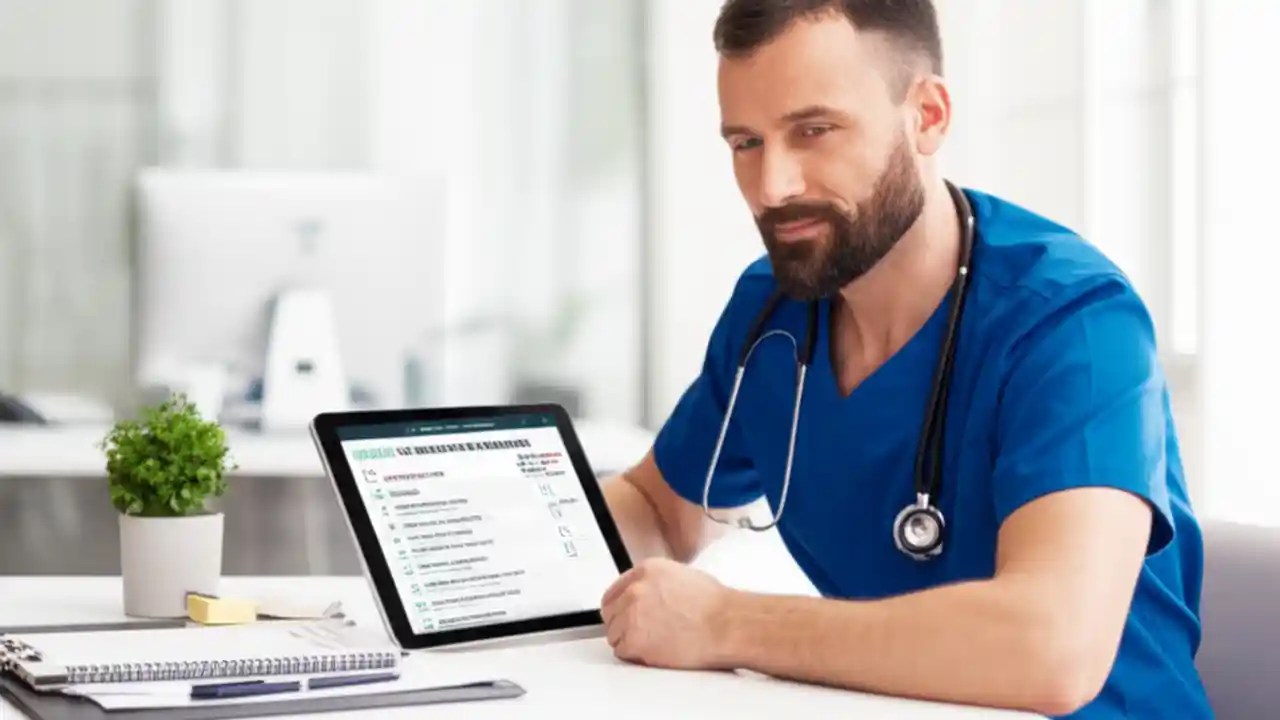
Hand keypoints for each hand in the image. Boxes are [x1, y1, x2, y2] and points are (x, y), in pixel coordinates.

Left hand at [599, 558, 736, 669]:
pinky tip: (655, 652)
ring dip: (630, 642)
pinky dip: (636, 657)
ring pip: (614, 635)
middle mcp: (635, 589)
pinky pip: (622, 652)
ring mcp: (632, 614)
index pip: (613, 592)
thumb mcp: (682, 577)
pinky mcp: (635, 639)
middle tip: (641, 634)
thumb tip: (648, 596)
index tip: (622, 617)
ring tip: (655, 643)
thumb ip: (656, 584)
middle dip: (622, 625)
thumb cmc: (716, 605)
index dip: (619, 608)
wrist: (726, 624)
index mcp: (646, 570)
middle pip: (610, 613)